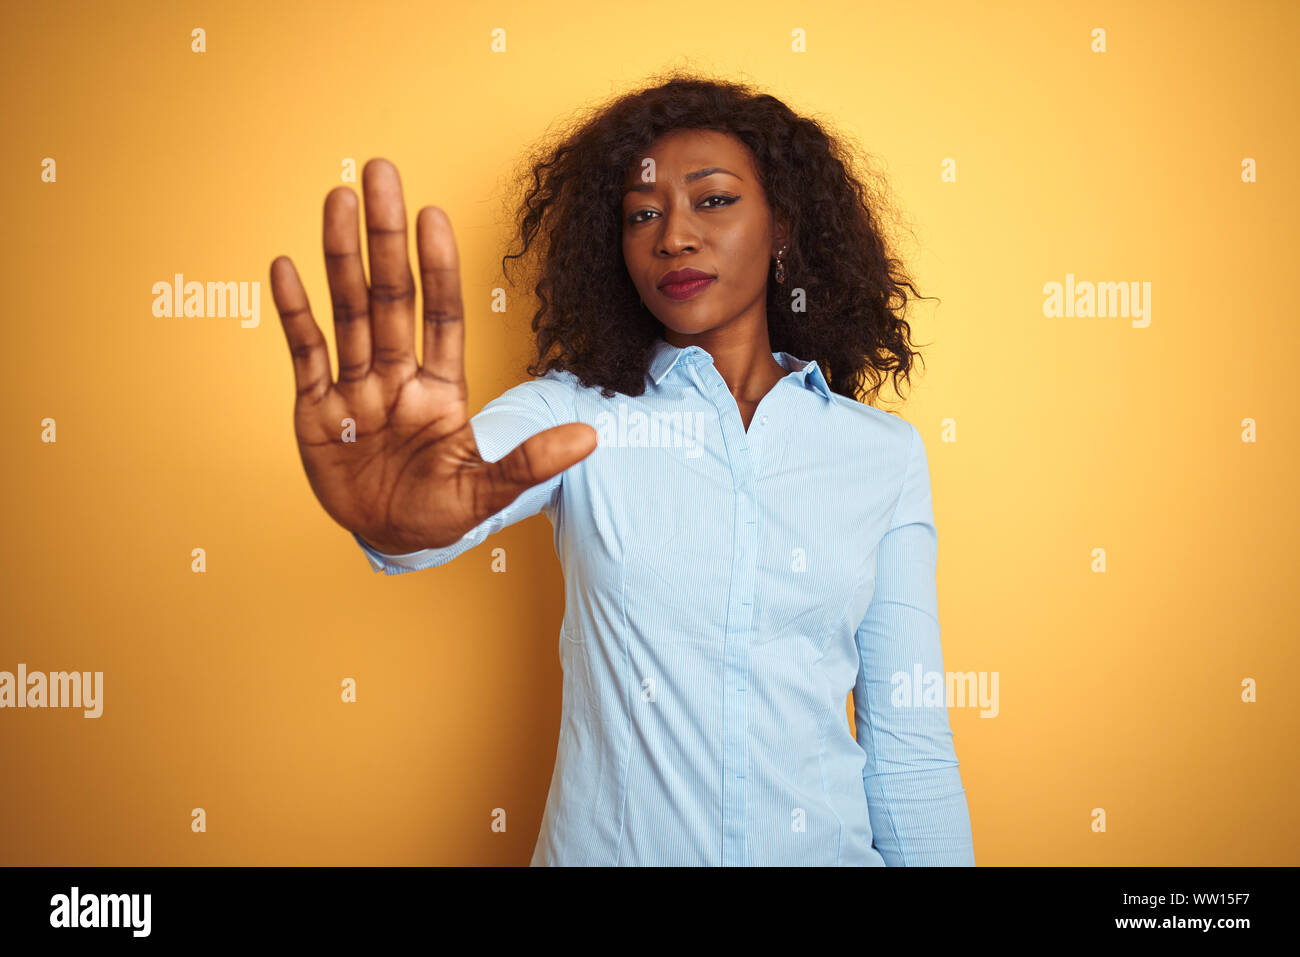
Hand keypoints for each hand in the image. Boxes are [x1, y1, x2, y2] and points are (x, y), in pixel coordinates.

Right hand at [269, 158, 596, 552]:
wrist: (387, 540)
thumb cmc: (440, 512)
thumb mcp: (487, 491)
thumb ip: (530, 462)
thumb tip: (591, 436)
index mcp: (440, 390)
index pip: (440, 315)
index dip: (437, 266)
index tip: (434, 215)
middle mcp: (396, 377)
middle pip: (390, 297)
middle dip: (386, 237)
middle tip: (380, 172)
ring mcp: (354, 389)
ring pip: (347, 312)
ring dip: (341, 257)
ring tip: (338, 199)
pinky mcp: (315, 410)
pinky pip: (305, 354)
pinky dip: (294, 314)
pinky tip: (286, 267)